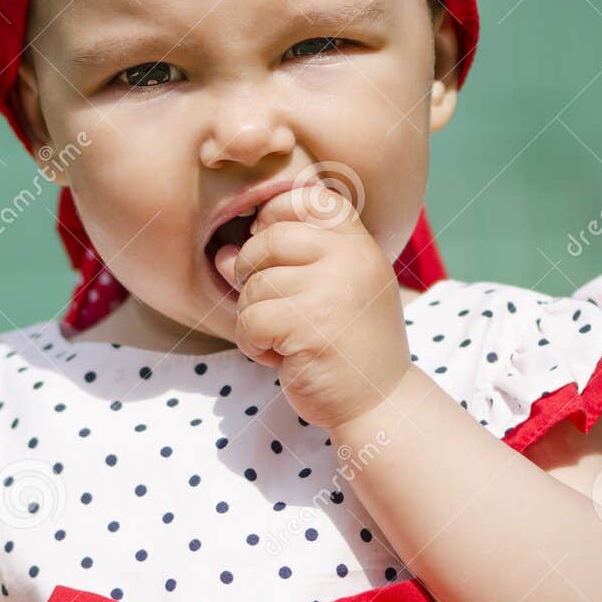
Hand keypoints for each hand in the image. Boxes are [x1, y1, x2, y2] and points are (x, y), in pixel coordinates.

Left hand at [230, 182, 413, 431]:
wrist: (378, 403)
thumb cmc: (346, 346)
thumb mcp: (324, 294)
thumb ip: (279, 266)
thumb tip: (222, 254)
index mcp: (359, 244)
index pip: (308, 198)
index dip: (275, 218)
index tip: (272, 254)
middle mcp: (352, 258)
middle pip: (268, 239)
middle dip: (253, 274)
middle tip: (271, 308)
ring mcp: (333, 289)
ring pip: (255, 284)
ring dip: (254, 317)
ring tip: (285, 339)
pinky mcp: (310, 324)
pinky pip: (250, 320)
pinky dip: (253, 344)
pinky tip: (280, 358)